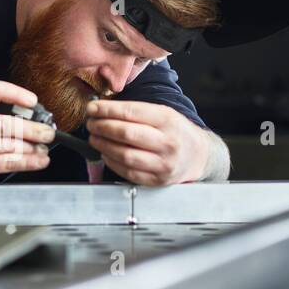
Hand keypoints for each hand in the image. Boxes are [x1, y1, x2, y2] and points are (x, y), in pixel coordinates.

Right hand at [0, 79, 54, 183]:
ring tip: (43, 147)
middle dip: (35, 129)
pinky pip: (10, 162)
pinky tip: (39, 159)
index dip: (17, 94)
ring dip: (34, 147)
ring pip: (12, 145)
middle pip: (9, 124)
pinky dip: (29, 161)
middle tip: (48, 131)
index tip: (33, 101)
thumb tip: (31, 114)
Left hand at [84, 99, 213, 184]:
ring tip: (94, 138)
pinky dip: (112, 162)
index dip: (107, 110)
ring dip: (103, 145)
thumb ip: (137, 111)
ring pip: (125, 155)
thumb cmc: (176, 132)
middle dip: (102, 127)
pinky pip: (128, 172)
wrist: (197, 156)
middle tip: (90, 124)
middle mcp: (167, 142)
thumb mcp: (164, 113)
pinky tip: (105, 153)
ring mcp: (163, 163)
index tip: (92, 109)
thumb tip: (102, 109)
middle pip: (126, 134)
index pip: (131, 112)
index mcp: (168, 120)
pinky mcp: (157, 180)